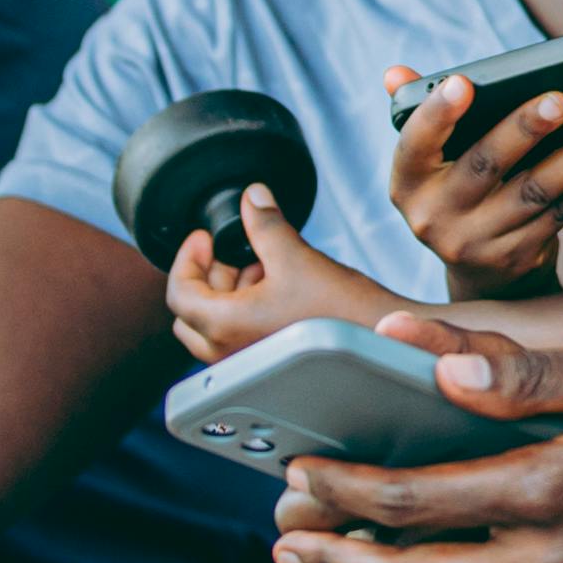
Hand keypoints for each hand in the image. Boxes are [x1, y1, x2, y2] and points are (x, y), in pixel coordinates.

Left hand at [165, 186, 418, 362]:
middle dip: (208, 276)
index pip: (179, 294)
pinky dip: (244, 310)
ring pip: (214, 327)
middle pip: (191, 313)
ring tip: (261, 265)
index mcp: (227, 327)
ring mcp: (249, 363)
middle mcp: (230, 353)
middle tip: (230, 251)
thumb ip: (264, 223)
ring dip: (228, 292)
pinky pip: (237, 337)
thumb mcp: (295, 256)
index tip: (204, 238)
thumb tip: (251, 197)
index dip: (187, 259)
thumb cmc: (344, 310)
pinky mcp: (269, 364)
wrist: (383, 340)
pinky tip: (275, 287)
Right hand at [383, 65, 562, 296]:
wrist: (480, 273)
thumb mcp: (430, 161)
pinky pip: (560, 216)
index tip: (464, 83)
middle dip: (525, 129)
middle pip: (485, 165)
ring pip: (533, 193)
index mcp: (408, 182)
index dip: (437, 115)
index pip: (415, 144)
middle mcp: (435, 218)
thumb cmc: (457, 190)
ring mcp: (477, 244)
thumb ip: (418, 112)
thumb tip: (394, 74)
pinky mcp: (517, 257)